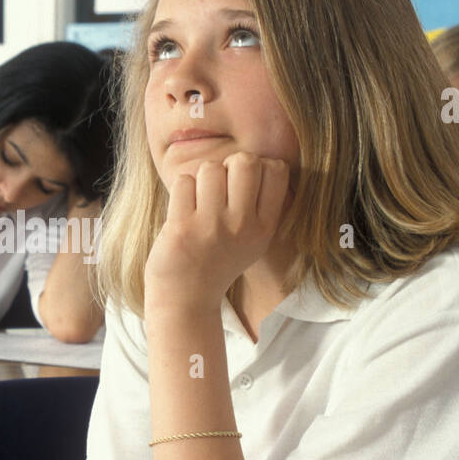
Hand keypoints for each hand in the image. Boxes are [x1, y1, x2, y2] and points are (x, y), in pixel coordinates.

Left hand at [145, 152, 290, 313]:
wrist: (185, 299)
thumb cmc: (216, 260)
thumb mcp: (252, 240)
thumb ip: (261, 205)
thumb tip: (260, 160)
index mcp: (265, 228)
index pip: (277, 169)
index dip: (258, 166)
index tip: (243, 185)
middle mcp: (242, 226)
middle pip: (245, 161)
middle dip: (229, 165)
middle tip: (218, 188)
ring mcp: (212, 226)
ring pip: (211, 168)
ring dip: (201, 179)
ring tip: (199, 202)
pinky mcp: (182, 227)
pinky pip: (184, 181)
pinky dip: (181, 190)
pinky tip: (183, 211)